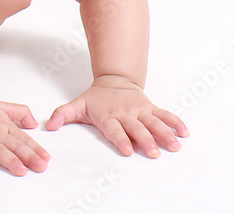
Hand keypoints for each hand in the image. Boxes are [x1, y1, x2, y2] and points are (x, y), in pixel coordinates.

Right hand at [0, 95, 49, 175]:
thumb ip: (19, 112)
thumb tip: (34, 123)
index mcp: (2, 124)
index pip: (22, 138)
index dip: (35, 149)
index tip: (45, 159)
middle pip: (12, 145)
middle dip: (28, 156)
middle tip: (39, 167)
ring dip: (8, 160)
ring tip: (19, 170)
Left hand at [46, 75, 188, 157]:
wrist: (114, 81)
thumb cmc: (95, 98)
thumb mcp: (77, 105)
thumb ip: (63, 115)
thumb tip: (49, 126)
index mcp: (108, 116)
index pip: (114, 129)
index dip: (120, 139)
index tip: (126, 150)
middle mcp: (125, 114)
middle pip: (137, 128)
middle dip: (145, 140)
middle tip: (153, 152)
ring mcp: (140, 110)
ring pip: (154, 122)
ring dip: (165, 133)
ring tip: (174, 145)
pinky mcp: (151, 108)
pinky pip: (165, 115)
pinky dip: (175, 122)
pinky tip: (184, 132)